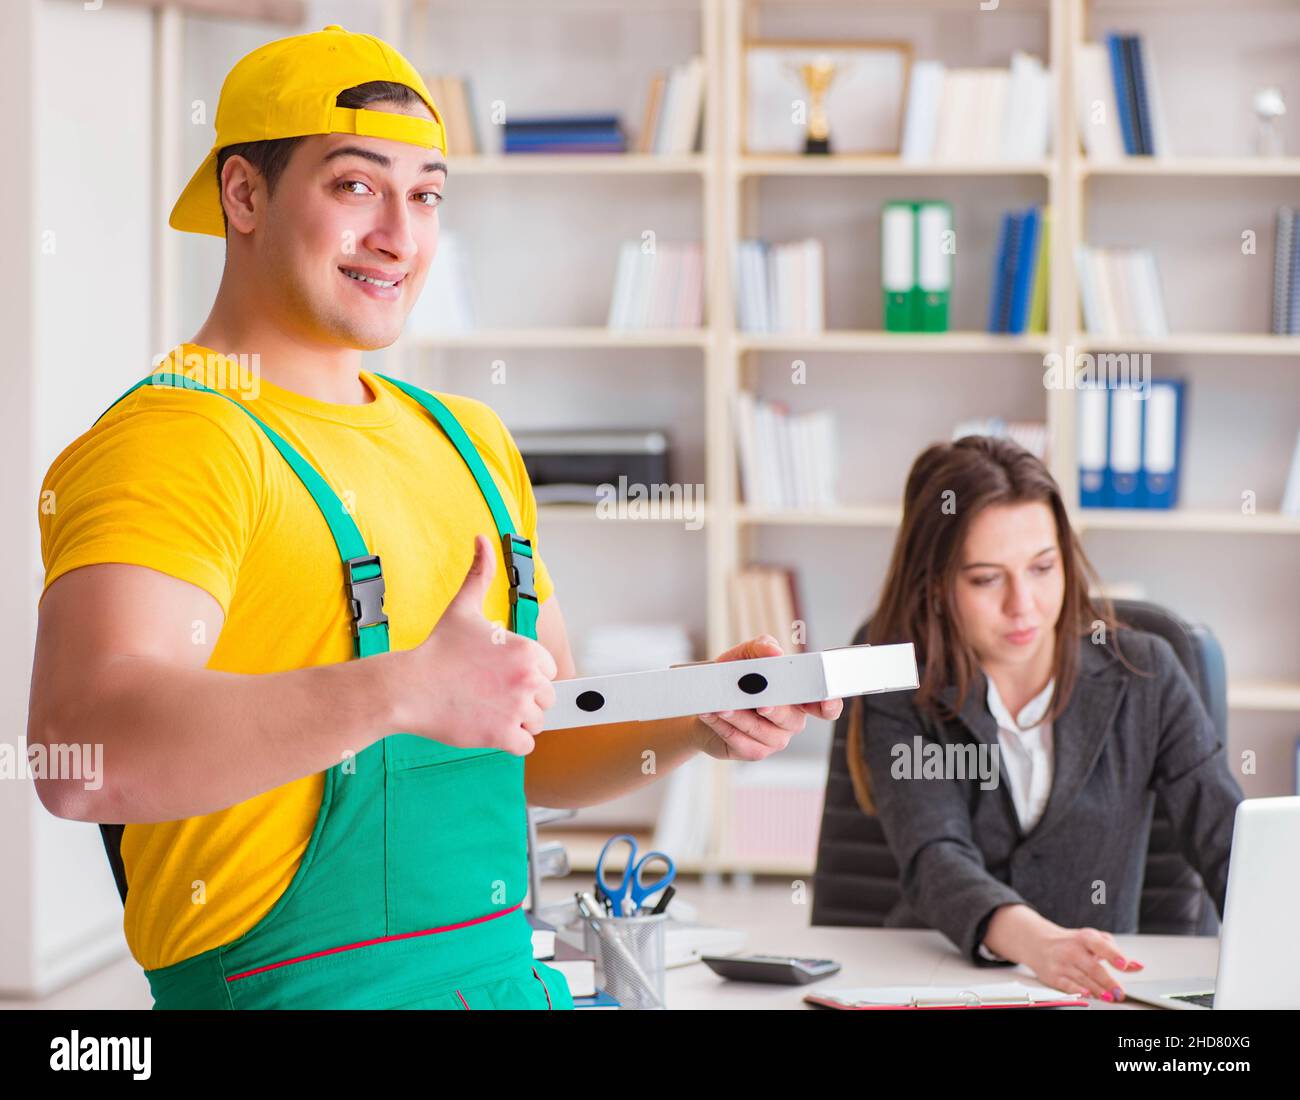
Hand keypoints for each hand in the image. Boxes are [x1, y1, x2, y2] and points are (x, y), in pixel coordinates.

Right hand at [394, 534, 556, 754]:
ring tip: (486, 709)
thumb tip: (481, 538)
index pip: (547, 671)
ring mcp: (517, 708)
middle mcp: (528, 678)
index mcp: (527, 650)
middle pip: (545, 699)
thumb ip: (480, 573)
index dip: (525, 675)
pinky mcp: (504, 736)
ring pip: (537, 723)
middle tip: (490, 694)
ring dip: (516, 721)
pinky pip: (526, 745)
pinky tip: (486, 726)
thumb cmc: (437, 649)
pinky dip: (509, 741)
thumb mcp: (463, 607)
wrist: (408, 688)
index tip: (498, 675)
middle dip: (522, 699)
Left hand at [693, 634, 843, 760]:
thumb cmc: (732, 678)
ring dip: (740, 718)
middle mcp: (791, 720)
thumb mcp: (745, 655)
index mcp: (798, 697)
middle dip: (775, 709)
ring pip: (763, 732)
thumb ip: (761, 646)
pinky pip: (742, 743)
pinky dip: (724, 727)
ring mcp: (775, 739)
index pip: (826, 706)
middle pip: (791, 719)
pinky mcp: (754, 752)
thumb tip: (774, 651)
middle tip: (760, 703)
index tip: (825, 700)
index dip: (830, 705)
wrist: (705, 703)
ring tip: (722, 706)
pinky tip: (712, 714)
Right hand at [1021, 923, 1144, 1001]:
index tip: (1124, 965)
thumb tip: (1137, 966)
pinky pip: (1067, 985)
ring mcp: (1062, 963)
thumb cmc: (1072, 942)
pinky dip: (1078, 990)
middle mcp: (1072, 949)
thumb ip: (1116, 953)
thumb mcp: (1093, 941)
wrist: (1038, 942)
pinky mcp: (1053, 975)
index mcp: (1085, 938)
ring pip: (1082, 978)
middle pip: (1093, 967)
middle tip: (1120, 992)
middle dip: (1108, 982)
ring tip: (1110, 998)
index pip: (1101, 945)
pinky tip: (1088, 995)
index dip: (1114, 955)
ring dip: (1097, 990)